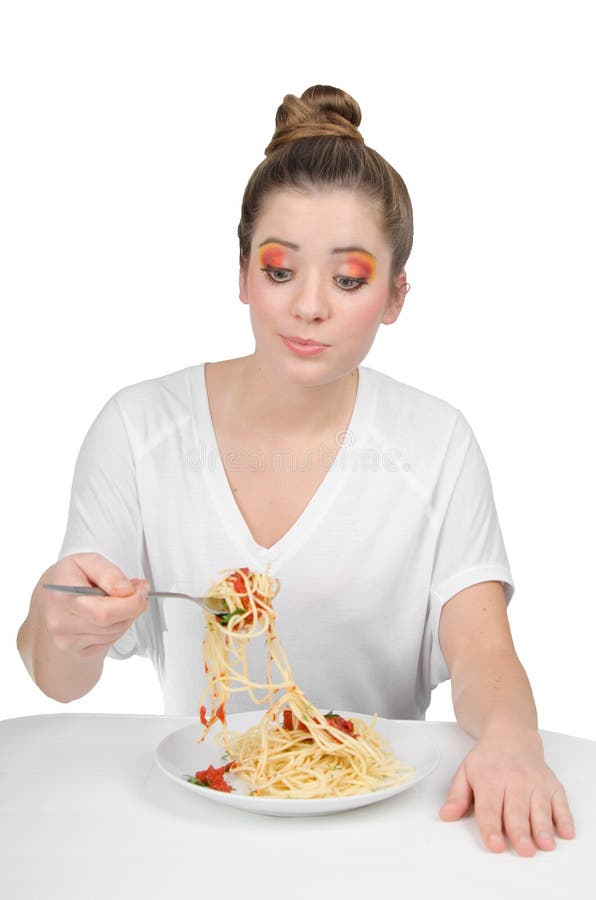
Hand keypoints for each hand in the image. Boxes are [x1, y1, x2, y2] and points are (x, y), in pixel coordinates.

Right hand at [39, 551, 149, 657]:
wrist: (50, 599)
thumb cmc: (69, 577)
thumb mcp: (87, 561)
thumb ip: (108, 572)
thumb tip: (125, 590)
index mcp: (61, 596)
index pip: (103, 612)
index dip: (131, 602)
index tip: (140, 589)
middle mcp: (59, 622)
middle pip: (112, 624)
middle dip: (133, 607)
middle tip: (137, 592)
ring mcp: (66, 639)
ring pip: (114, 634)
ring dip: (126, 617)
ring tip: (120, 601)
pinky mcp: (75, 649)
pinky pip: (109, 641)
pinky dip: (117, 627)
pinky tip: (110, 614)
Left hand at [439, 725, 575, 855]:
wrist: (511, 735)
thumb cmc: (488, 759)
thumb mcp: (465, 772)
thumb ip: (457, 797)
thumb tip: (446, 815)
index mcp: (489, 779)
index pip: (489, 808)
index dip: (491, 828)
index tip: (494, 844)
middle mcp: (514, 780)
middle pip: (516, 810)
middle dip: (520, 831)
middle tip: (522, 849)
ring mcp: (535, 783)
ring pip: (539, 808)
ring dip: (543, 827)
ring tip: (544, 844)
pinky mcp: (552, 785)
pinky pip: (560, 802)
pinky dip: (564, 818)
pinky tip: (565, 832)